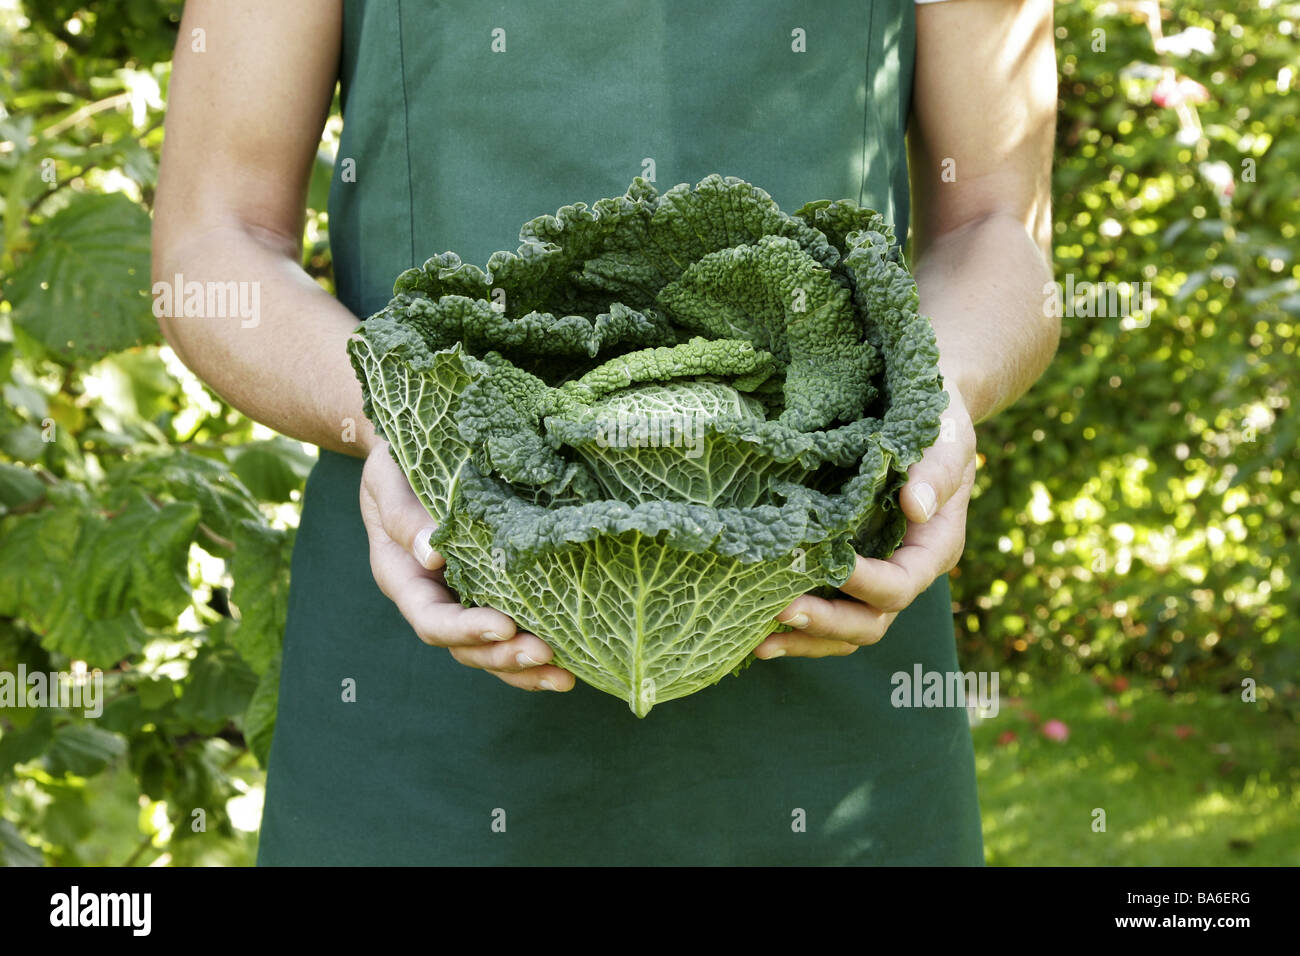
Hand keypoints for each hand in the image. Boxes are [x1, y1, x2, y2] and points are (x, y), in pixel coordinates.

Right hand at [359, 441, 574, 690]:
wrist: (415, 451)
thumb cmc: (397, 460)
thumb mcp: (389, 478)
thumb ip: (403, 514)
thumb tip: (432, 554)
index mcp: (403, 576)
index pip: (431, 618)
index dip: (466, 629)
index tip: (504, 626)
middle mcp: (434, 597)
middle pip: (465, 647)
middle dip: (504, 658)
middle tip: (546, 655)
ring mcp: (464, 599)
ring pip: (491, 650)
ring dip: (526, 668)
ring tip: (566, 677)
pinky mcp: (493, 591)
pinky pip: (512, 630)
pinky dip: (537, 648)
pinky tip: (572, 660)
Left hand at [754, 384, 977, 658]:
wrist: (925, 415)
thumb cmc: (938, 422)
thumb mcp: (946, 438)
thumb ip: (935, 471)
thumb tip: (914, 506)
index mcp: (933, 548)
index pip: (900, 585)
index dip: (866, 584)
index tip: (832, 567)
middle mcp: (904, 571)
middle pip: (870, 622)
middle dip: (826, 623)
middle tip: (781, 612)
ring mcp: (874, 575)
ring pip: (845, 629)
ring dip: (805, 639)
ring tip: (757, 643)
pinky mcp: (848, 571)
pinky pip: (827, 609)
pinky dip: (797, 626)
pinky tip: (756, 630)